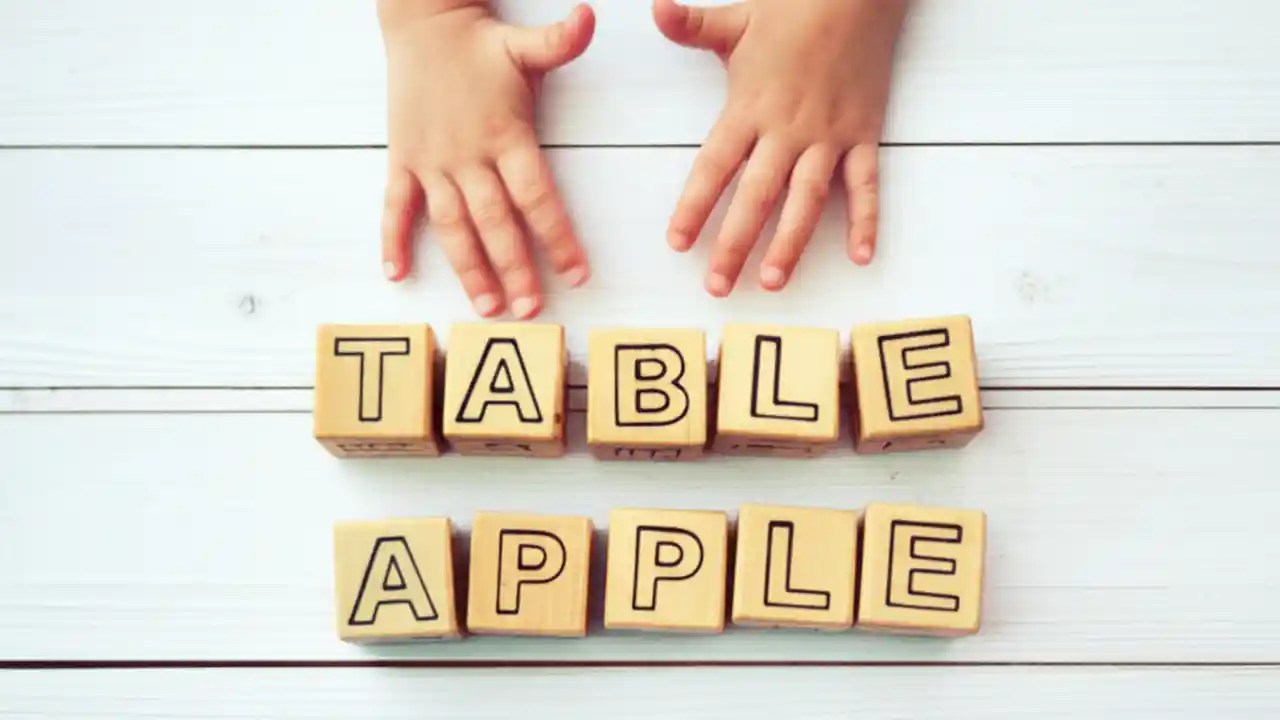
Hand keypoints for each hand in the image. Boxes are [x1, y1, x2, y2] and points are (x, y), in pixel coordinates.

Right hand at [379, 0, 594, 318]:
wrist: (422, 25)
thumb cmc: (481, 44)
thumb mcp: (526, 45)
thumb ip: (561, 41)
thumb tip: (590, 17)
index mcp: (505, 136)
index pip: (537, 197)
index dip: (558, 239)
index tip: (576, 275)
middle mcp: (468, 156)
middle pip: (496, 223)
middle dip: (516, 270)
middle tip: (531, 311)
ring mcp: (433, 162)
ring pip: (452, 226)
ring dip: (469, 269)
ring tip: (487, 306)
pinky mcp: (404, 159)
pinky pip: (396, 206)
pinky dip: (393, 239)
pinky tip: (397, 273)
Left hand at [654, 0, 907, 295]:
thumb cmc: (794, 6)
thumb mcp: (737, 18)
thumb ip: (691, 26)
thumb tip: (656, 9)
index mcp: (750, 107)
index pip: (715, 167)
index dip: (695, 206)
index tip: (678, 243)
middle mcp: (788, 129)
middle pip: (757, 196)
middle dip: (735, 244)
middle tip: (717, 285)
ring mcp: (828, 136)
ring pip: (806, 199)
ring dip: (791, 243)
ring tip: (773, 281)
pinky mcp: (863, 134)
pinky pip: (866, 184)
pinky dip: (867, 219)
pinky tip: (862, 256)